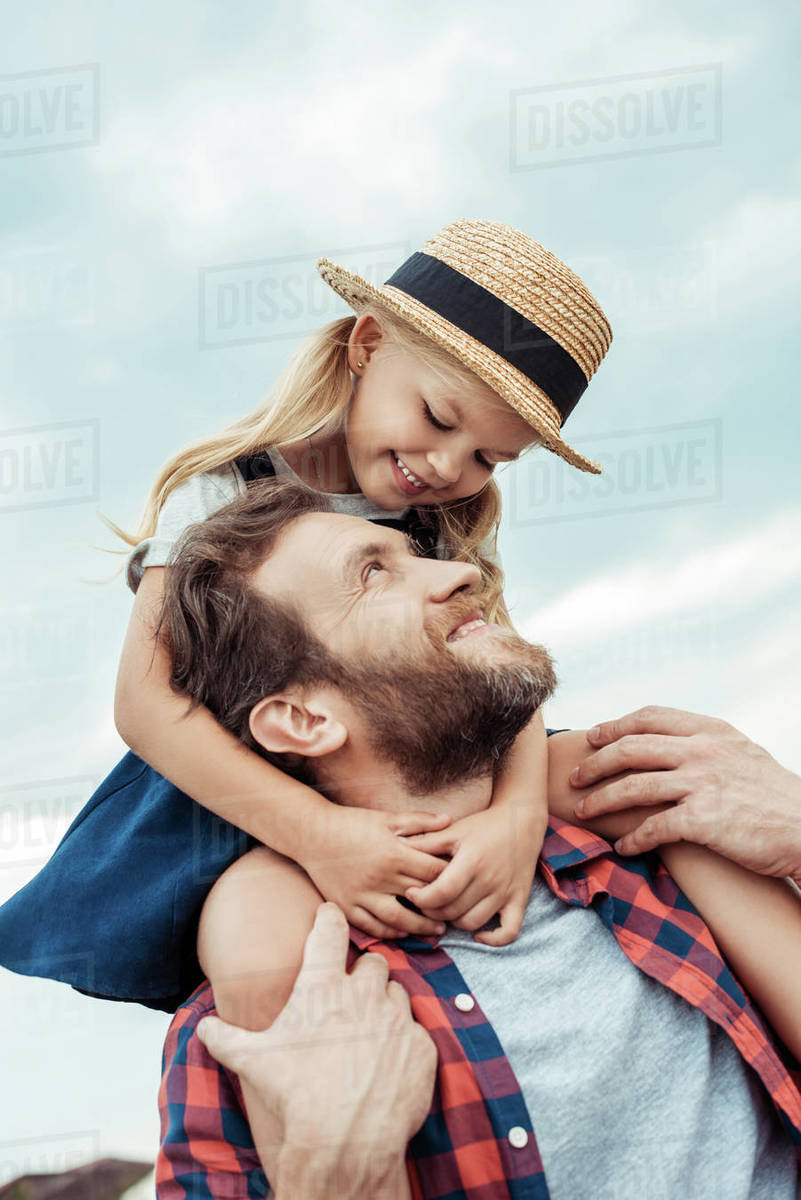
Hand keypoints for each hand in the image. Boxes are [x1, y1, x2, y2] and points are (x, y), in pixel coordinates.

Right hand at [197, 903, 436, 1198]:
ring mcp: (397, 1019)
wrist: (344, 1140)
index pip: (329, 931)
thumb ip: (226, 1038)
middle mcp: (364, 994)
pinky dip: (404, 1045)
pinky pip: (416, 1033)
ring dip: (385, 1007)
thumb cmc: (296, 1095)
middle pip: (373, 963)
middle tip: (352, 996)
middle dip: (363, 974)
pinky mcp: (421, 1047)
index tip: (329, 913)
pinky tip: (387, 1066)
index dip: (328, 917)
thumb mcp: (253, 1062)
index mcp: (323, 987)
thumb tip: (203, 1028)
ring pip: (397, 995)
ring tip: (370, 1035)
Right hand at [297, 805, 451, 938]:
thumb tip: (450, 821)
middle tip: (458, 911)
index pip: (433, 872)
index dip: (452, 877)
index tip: (463, 881)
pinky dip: (390, 932)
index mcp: (394, 854)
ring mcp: (362, 895)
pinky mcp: (346, 906)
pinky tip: (403, 932)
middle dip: (442, 905)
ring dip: (420, 927)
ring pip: (399, 919)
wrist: (312, 834)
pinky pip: (372, 926)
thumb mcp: (386, 818)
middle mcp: (380, 878)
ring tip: (436, 929)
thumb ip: (419, 821)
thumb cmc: (352, 823)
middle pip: (421, 897)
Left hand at [402, 802, 545, 945]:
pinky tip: (477, 933)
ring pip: (472, 923)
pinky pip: (509, 932)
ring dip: (453, 922)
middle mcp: (490, 880)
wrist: (522, 821)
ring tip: (445, 909)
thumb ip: (426, 842)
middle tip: (423, 901)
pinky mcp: (519, 900)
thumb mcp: (453, 830)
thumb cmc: (483, 825)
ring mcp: (506, 893)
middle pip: (452, 912)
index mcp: (472, 861)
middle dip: (431, 910)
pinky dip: (493, 940)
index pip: (441, 893)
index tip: (411, 892)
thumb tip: (396, 846)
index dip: (421, 899)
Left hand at [570, 706, 800, 881]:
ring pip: (633, 787)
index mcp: (710, 730)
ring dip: (602, 800)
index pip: (650, 717)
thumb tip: (672, 742)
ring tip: (584, 812)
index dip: (616, 725)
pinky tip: (622, 847)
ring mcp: (702, 783)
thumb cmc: (774, 797)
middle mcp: (702, 751)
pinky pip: (653, 828)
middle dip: (596, 763)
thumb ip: (706, 744)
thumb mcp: (742, 753)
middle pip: (630, 748)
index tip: (595, 736)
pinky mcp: (703, 820)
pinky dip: (633, 839)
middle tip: (575, 777)